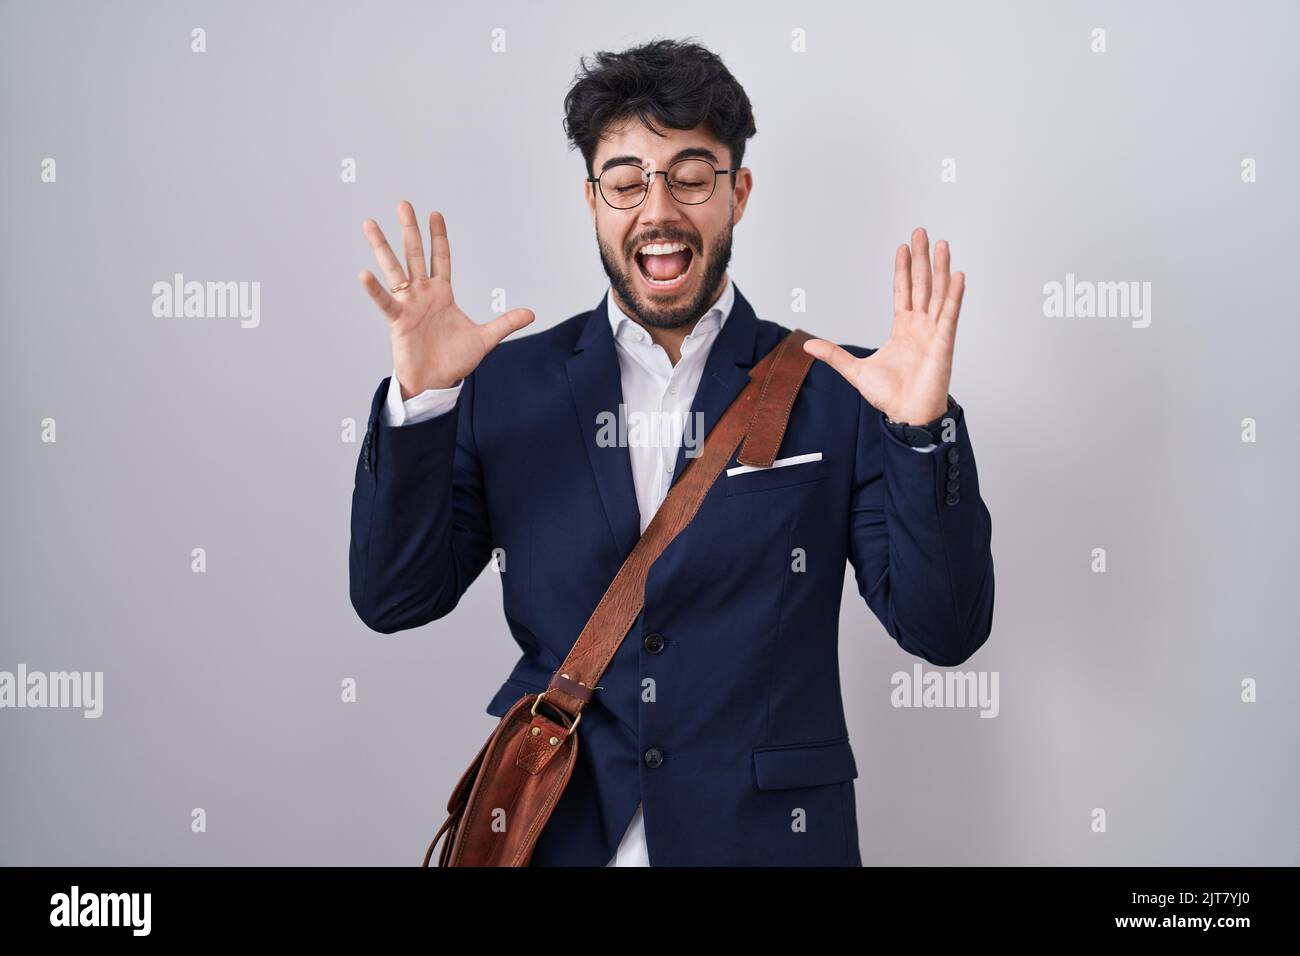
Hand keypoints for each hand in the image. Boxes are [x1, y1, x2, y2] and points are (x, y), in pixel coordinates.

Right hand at [359, 201, 534, 396]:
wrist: (436, 382)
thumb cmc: (455, 360)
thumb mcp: (485, 339)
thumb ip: (505, 323)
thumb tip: (531, 314)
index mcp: (442, 293)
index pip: (441, 258)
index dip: (438, 236)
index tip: (435, 214)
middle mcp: (423, 294)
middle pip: (415, 254)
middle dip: (410, 229)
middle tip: (403, 203)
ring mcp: (408, 304)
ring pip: (394, 269)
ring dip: (382, 247)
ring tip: (370, 224)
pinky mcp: (398, 321)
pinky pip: (385, 301)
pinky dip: (375, 289)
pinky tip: (365, 274)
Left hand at [803, 227, 964, 424]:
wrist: (907, 415)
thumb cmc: (889, 396)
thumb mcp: (854, 371)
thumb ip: (833, 355)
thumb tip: (807, 346)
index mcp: (902, 329)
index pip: (904, 291)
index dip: (903, 269)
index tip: (903, 248)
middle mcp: (920, 326)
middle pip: (922, 284)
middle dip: (922, 258)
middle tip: (922, 232)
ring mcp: (934, 332)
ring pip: (938, 293)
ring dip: (940, 268)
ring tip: (942, 244)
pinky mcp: (944, 342)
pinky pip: (950, 314)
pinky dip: (954, 294)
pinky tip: (956, 275)